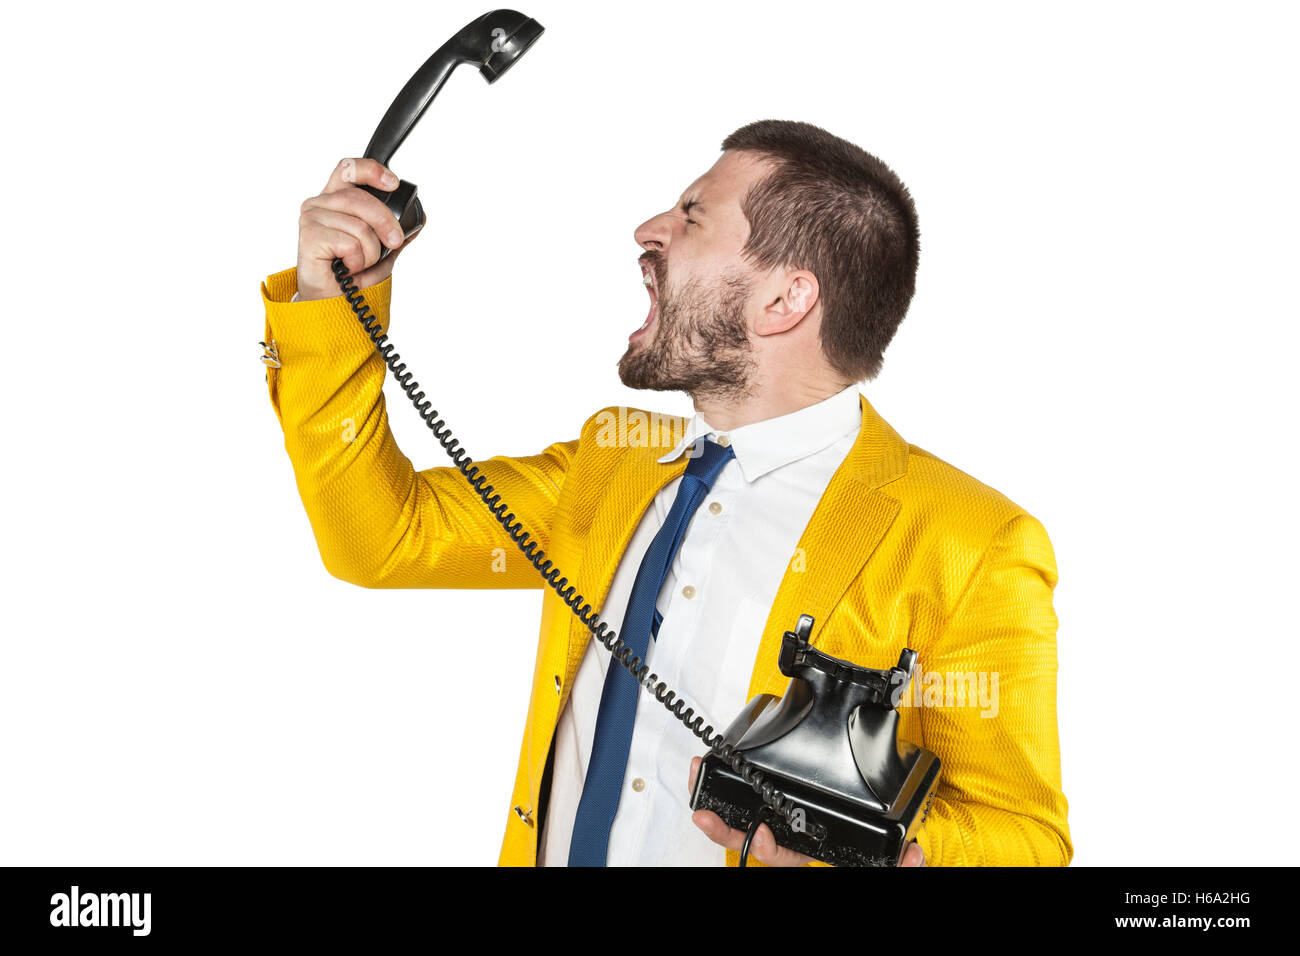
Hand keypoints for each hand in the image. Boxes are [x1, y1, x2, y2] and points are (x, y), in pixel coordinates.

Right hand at [296, 157, 414, 300]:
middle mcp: (320, 203)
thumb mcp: (382, 249)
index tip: (393, 183)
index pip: (350, 169)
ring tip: (360, 263)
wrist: (334, 302)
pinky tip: (347, 267)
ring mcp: (312, 218)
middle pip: (361, 199)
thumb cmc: (353, 274)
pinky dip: (357, 261)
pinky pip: (349, 243)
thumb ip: (396, 231)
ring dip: (370, 251)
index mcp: (336, 199)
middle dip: (386, 223)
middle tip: (394, 242)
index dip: (372, 170)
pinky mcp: (309, 236)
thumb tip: (419, 219)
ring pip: (359, 225)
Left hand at [688, 756, 925, 866]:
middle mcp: (789, 837)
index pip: (783, 857)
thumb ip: (897, 862)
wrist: (873, 841)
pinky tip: (705, 766)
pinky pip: (742, 794)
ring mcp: (777, 819)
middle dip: (722, 830)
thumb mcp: (879, 856)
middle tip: (704, 816)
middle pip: (747, 838)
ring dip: (715, 799)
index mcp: (808, 850)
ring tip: (698, 777)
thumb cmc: (862, 846)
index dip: (767, 849)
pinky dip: (719, 781)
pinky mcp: (770, 798)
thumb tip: (913, 856)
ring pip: (739, 815)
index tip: (760, 835)